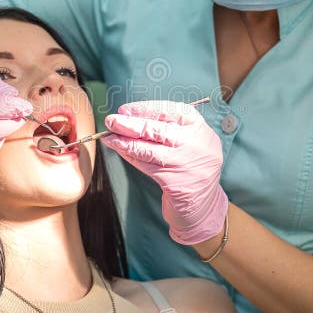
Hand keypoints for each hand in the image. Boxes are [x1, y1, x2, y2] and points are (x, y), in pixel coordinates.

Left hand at [102, 101, 227, 244]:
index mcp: (199, 127)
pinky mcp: (175, 182)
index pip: (170, 110)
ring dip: (125, 141)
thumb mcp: (186, 141)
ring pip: (149, 148)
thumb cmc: (190, 165)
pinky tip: (118, 150)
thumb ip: (166, 127)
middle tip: (111, 121)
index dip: (144, 109)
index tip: (125, 110)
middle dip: (130, 124)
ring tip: (109, 136)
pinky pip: (146, 165)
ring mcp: (186, 163)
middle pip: (157, 129)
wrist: (203, 203)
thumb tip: (130, 116)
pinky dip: (129, 156)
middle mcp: (196, 144)